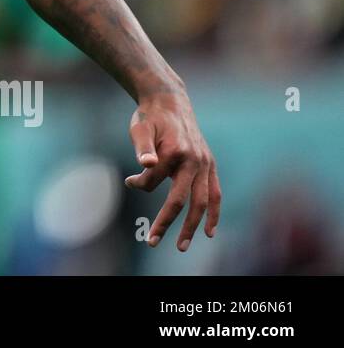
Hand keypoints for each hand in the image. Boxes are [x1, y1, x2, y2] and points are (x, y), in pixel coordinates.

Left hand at [124, 92, 220, 250]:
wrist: (170, 102)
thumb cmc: (150, 117)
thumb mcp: (139, 128)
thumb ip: (142, 147)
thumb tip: (145, 165)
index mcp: (176, 151)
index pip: (154, 180)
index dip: (140, 183)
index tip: (131, 181)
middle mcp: (195, 160)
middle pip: (183, 199)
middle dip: (167, 222)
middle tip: (153, 242)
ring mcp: (205, 164)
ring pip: (203, 201)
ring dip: (193, 225)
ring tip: (183, 245)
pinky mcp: (210, 165)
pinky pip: (216, 193)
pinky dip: (214, 213)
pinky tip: (210, 231)